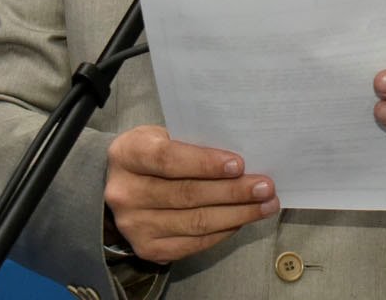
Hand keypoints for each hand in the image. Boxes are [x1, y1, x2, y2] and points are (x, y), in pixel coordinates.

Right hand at [103, 125, 279, 263]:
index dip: (205, 163)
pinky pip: (193, 243)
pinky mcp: (147, 249)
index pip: (168, 159)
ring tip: (265, 205)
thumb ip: (192, 144)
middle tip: (265, 187)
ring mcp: (134, 225)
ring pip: (195, 222)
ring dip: (237, 214)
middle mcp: (125, 193)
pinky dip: (223, 232)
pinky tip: (242, 220)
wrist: (119, 187)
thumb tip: (240, 161)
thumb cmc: (152, 154)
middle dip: (232, 191)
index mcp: (127, 154)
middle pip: (187, 194)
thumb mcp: (163, 136)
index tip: (239, 165)